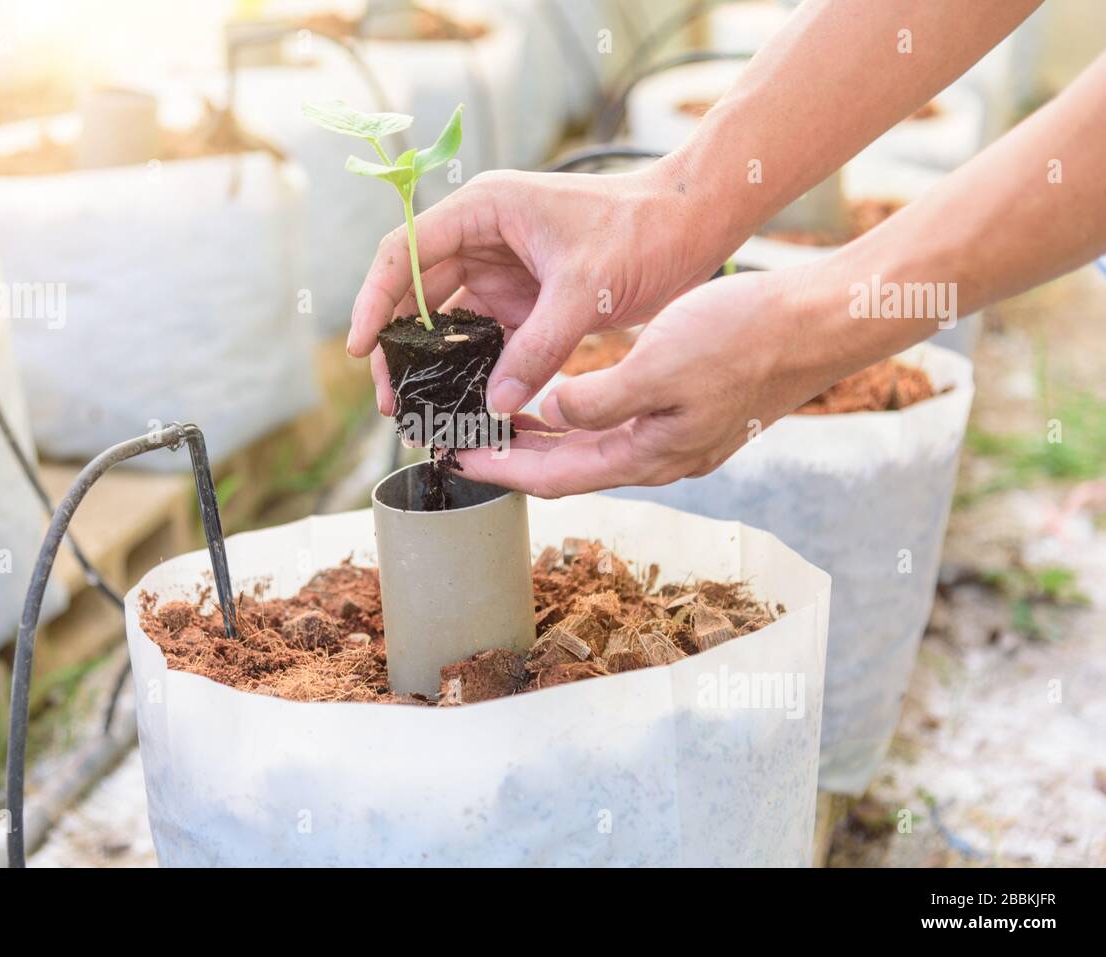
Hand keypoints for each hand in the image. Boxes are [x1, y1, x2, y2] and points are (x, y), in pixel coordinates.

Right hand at [348, 161, 710, 415]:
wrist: (694, 227)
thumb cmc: (642, 232)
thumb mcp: (585, 288)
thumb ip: (539, 347)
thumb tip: (496, 405)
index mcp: (485, 210)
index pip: (405, 251)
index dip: (375, 300)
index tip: (361, 349)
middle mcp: (483, 238)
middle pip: (415, 294)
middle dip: (399, 348)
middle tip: (391, 401)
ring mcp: (503, 271)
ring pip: (447, 323)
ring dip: (432, 365)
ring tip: (419, 412)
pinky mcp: (526, 301)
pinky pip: (486, 339)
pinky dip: (473, 371)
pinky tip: (463, 405)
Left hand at [455, 269, 838, 497]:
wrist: (815, 324)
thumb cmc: (743, 339)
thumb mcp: (660, 365)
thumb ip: (600, 399)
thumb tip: (551, 411)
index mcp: (646, 455)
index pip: (552, 478)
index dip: (499, 469)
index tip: (454, 455)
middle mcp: (656, 457)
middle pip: (565, 469)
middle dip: (510, 456)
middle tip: (460, 438)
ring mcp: (673, 438)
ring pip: (588, 449)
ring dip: (541, 438)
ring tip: (496, 418)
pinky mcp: (685, 414)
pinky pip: (613, 426)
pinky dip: (576, 417)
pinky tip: (558, 395)